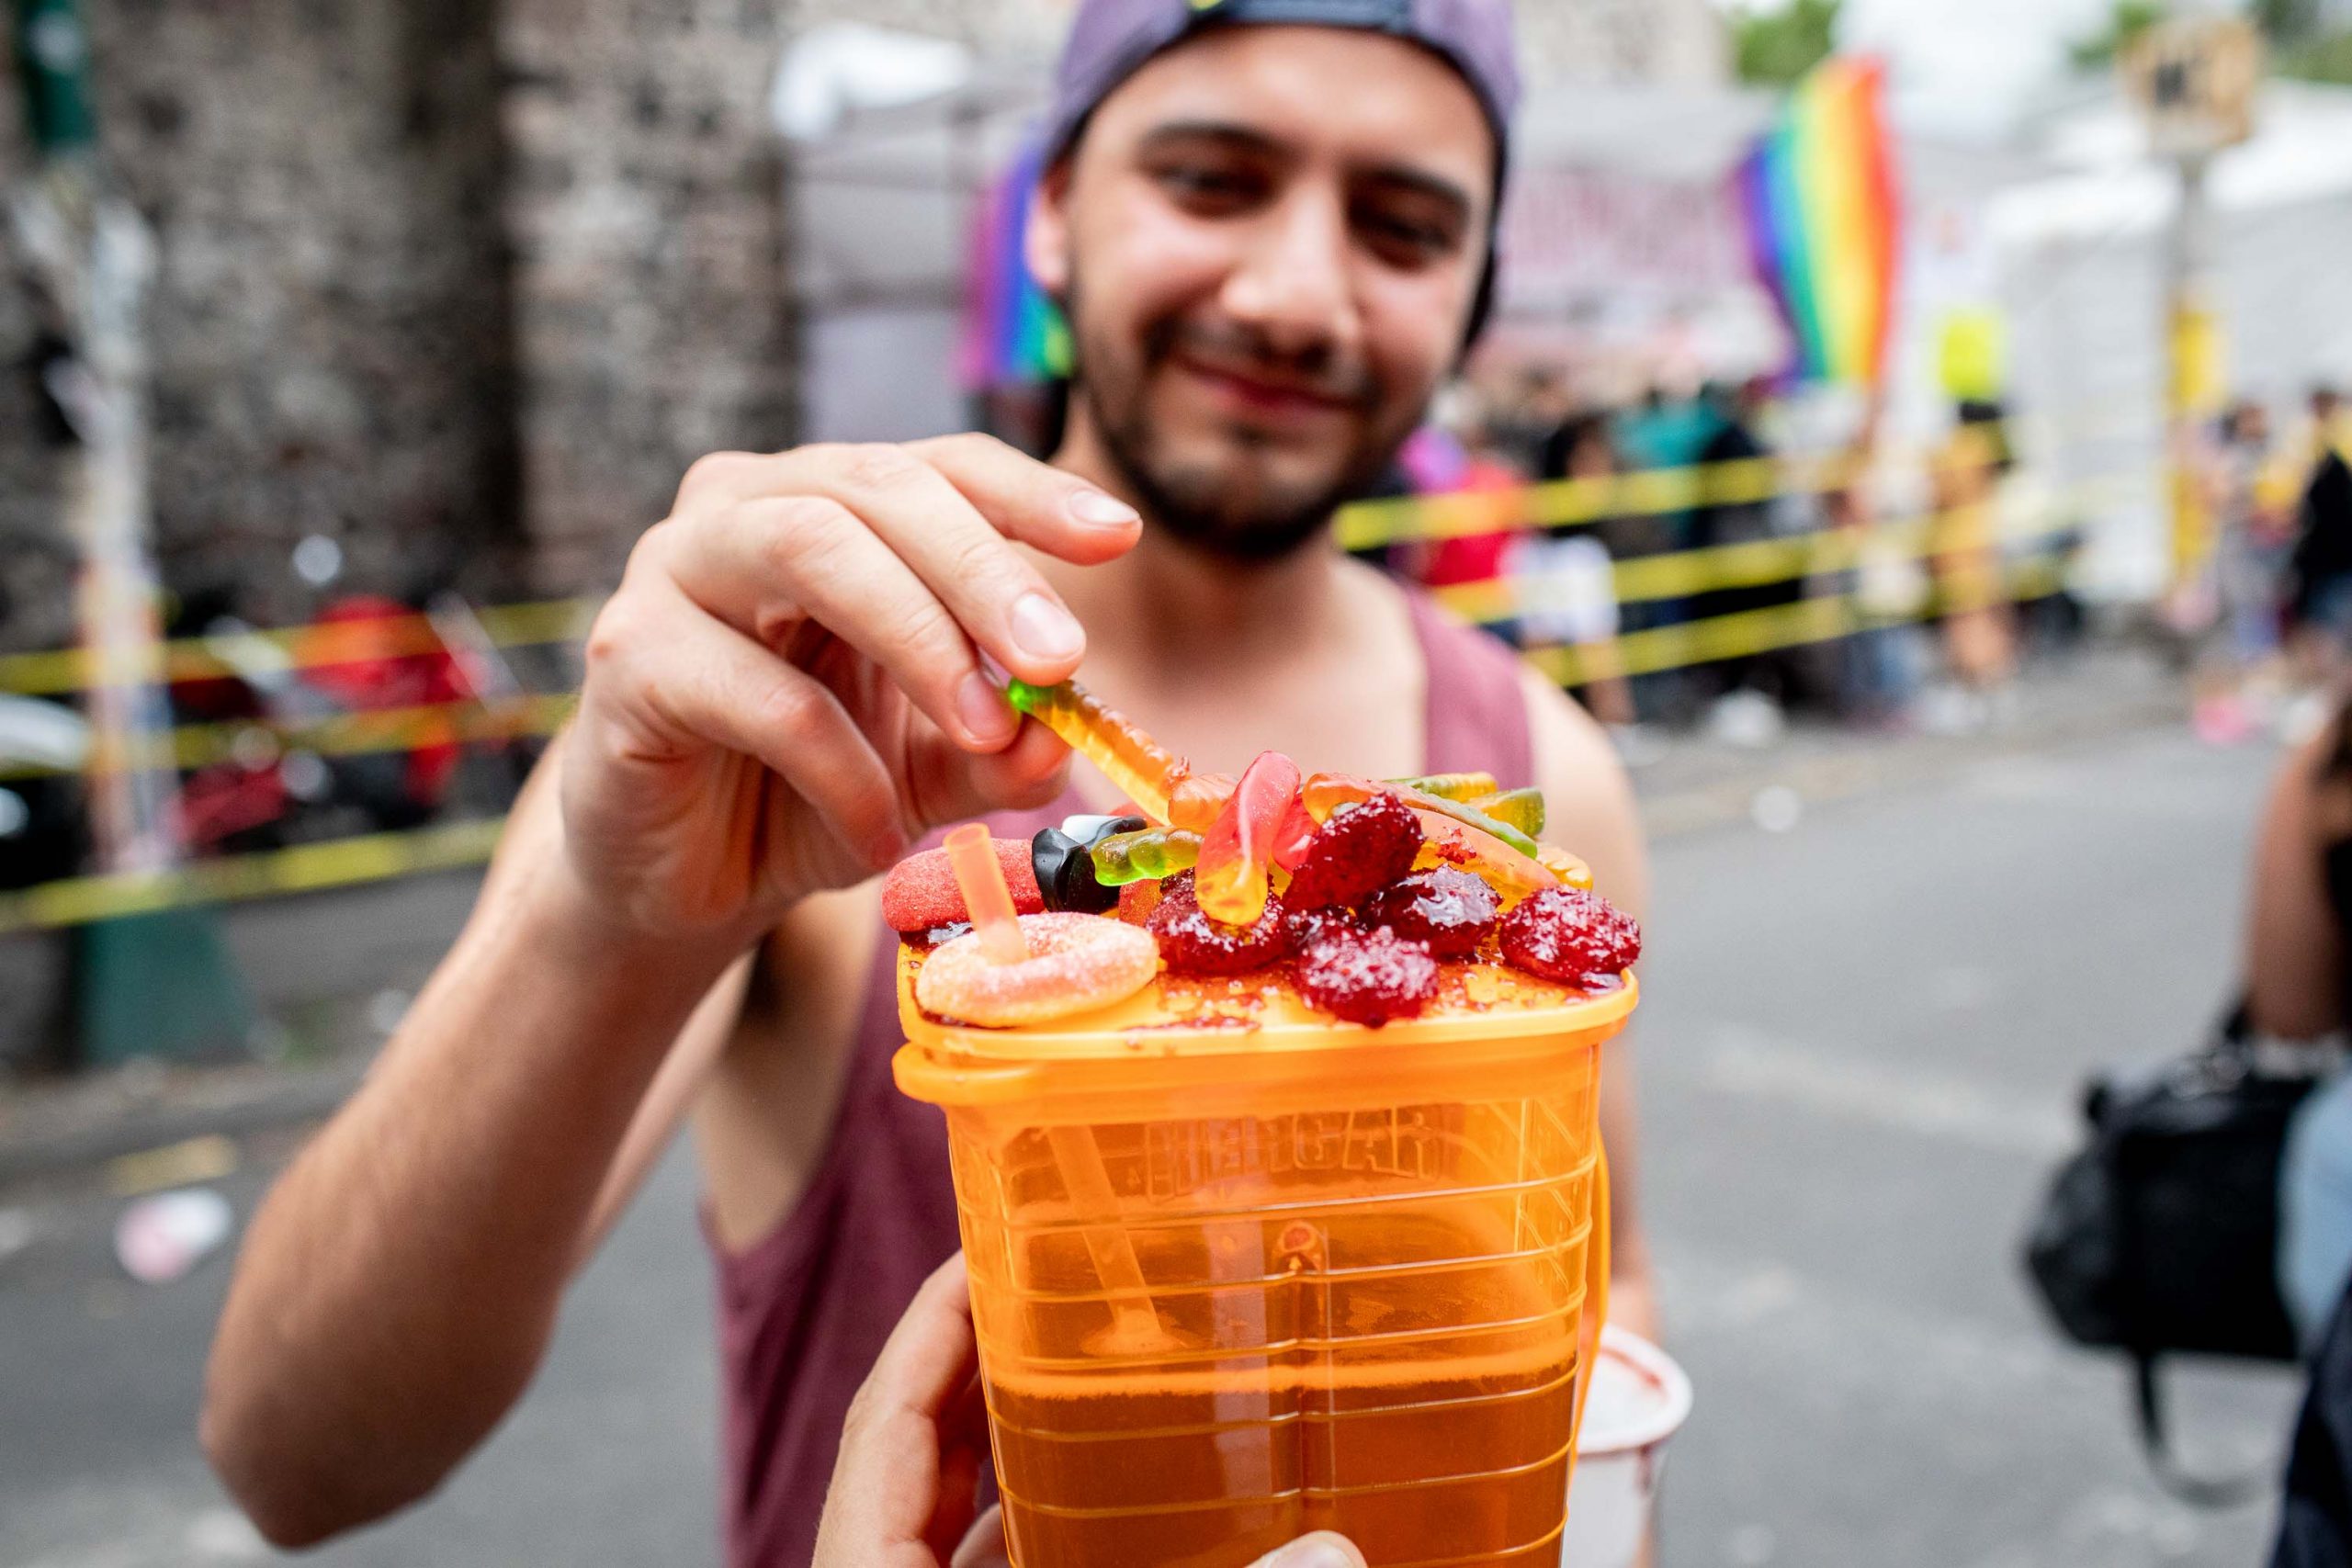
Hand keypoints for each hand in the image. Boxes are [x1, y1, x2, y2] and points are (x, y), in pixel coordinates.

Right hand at [554, 438, 1142, 942]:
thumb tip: (1061, 733)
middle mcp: (745, 506)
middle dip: (984, 572)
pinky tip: (878, 832)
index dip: (1030, 491)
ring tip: (986, 733)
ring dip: (920, 641)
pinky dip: (840, 766)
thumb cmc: (808, 793)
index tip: (1118, 535)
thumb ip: (998, 748)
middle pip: (879, 489)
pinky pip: (758, 690)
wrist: (679, 886)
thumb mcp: (931, 770)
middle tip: (1059, 660)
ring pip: (809, 550)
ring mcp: (674, 570)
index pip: (940, 465)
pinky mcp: (629, 659)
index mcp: (829, 503)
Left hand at [814, 1255, 1365, 1567]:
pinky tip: (1148, 1522)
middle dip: (997, 1370)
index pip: (886, 1414)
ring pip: (973, 1527)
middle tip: (1082, 1291)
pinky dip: (1067, 1539)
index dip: (934, 1320)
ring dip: (1039, 1465)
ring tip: (1129, 1389)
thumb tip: (1340, 1548)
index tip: (994, 1238)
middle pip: (929, 1456)